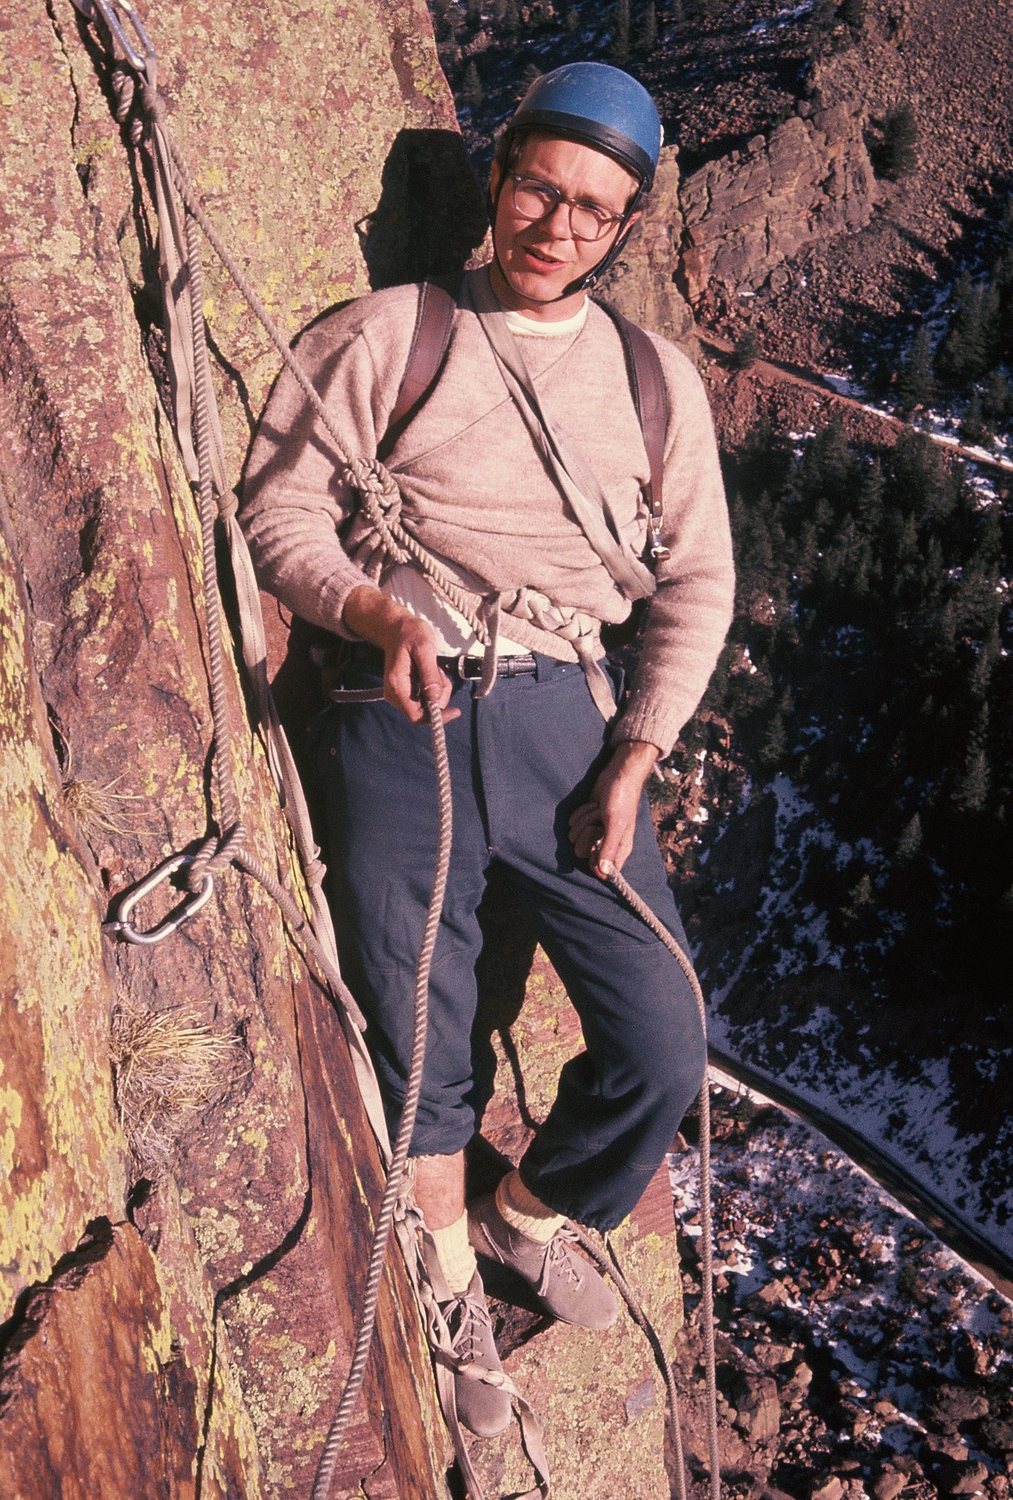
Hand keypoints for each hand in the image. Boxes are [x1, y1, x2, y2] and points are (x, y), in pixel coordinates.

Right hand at [342, 586, 459, 723]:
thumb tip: (435, 699)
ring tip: (434, 667)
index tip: (456, 710)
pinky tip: (432, 670)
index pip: (416, 716)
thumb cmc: (410, 634)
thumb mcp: (424, 649)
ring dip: (438, 689)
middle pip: (424, 711)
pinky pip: (425, 698)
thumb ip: (429, 674)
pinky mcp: (405, 692)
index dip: (437, 717)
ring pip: (427, 705)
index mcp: (397, 686)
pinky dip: (434, 687)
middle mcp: (395, 695)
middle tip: (440, 672)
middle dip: (439, 696)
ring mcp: (399, 695)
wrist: (397, 628)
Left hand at [569, 739, 658, 879]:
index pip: (603, 871)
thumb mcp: (616, 824)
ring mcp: (595, 831)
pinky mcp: (586, 820)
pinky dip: (581, 812)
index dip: (595, 862)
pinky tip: (593, 804)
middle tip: (598, 822)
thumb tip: (604, 873)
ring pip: (575, 836)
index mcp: (619, 848)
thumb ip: (608, 848)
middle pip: (583, 852)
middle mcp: (606, 842)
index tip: (595, 848)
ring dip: (585, 819)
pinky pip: (573, 823)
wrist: (618, 775)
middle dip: (586, 833)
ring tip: (599, 809)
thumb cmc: (622, 798)